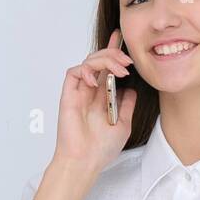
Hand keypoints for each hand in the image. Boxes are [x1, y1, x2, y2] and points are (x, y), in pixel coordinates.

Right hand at [55, 28, 136, 173]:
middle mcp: (90, 92)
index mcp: (102, 97)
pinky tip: (96, 81)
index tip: (122, 38)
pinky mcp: (69, 95)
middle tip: (127, 61)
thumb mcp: (124, 124)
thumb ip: (126, 105)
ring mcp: (79, 92)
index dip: (114, 51)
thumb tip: (130, 89)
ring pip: (88, 62)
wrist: (85, 161)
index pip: (107, 68)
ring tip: (119, 70)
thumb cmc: (101, 148)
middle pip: (99, 60)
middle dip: (114, 54)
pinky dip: (85, 70)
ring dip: (104, 60)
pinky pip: (74, 73)